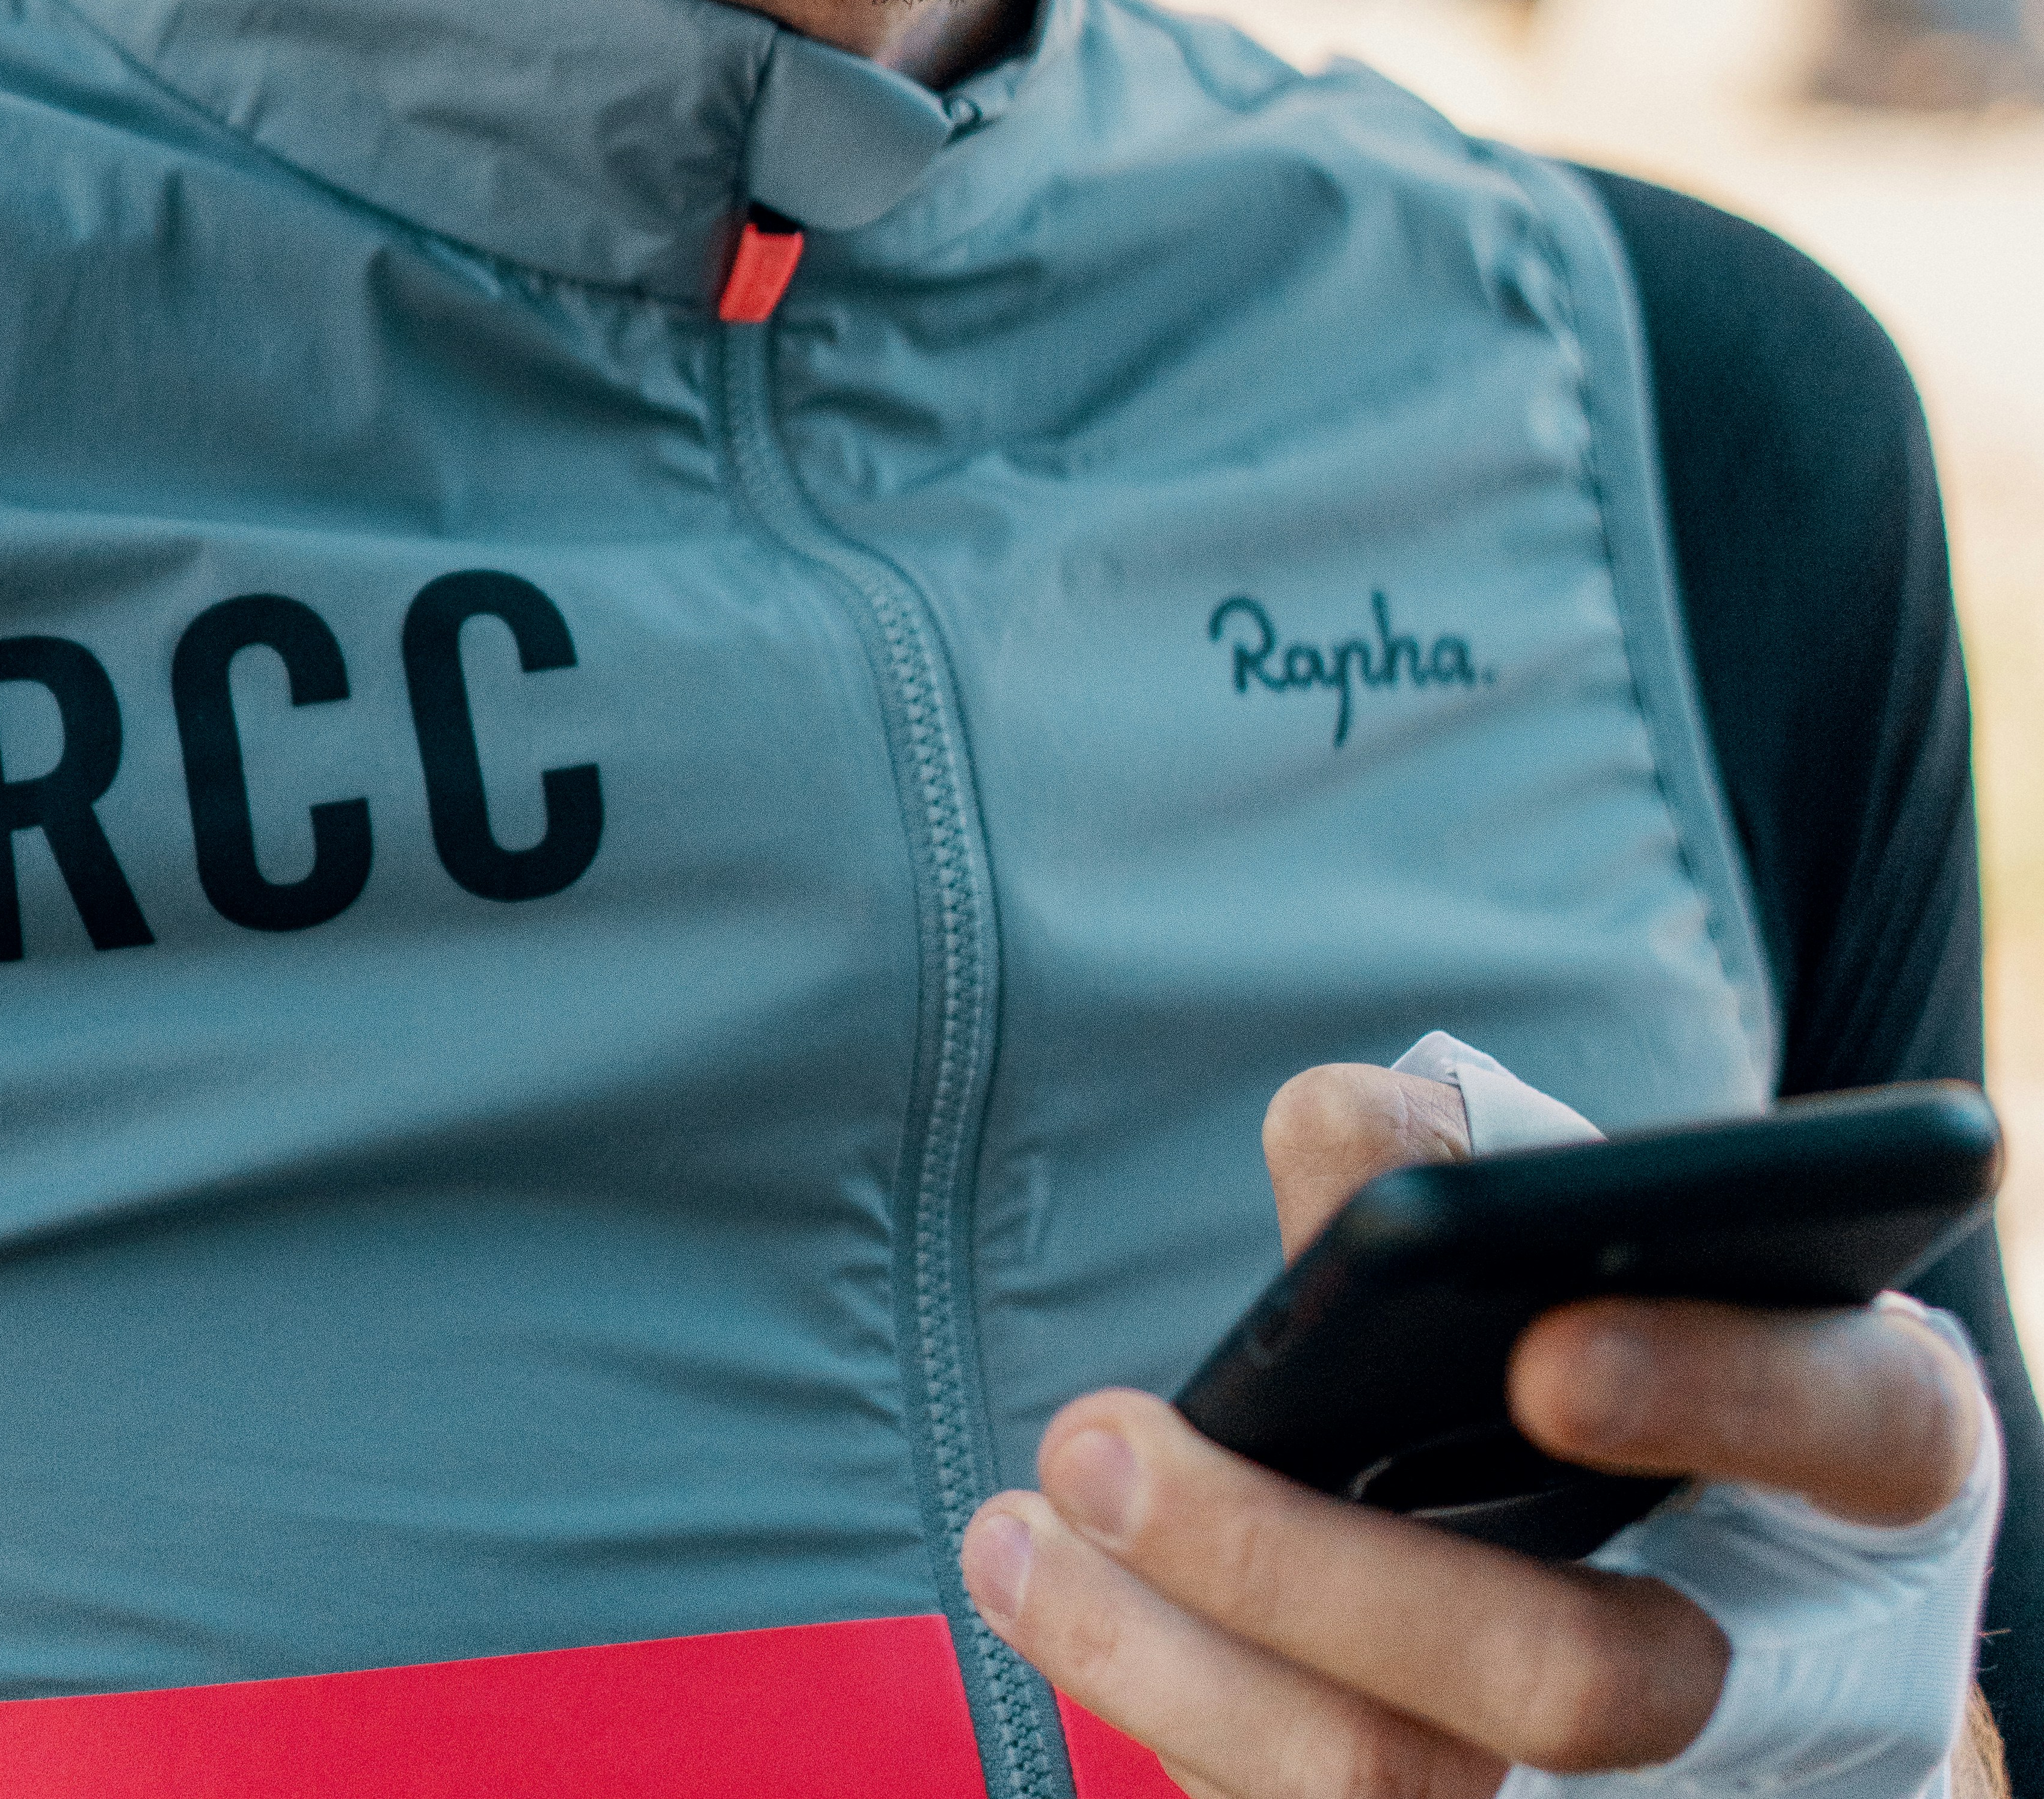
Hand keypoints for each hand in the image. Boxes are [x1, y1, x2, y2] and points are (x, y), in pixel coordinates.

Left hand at [959, 1062, 1985, 1797]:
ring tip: (1012, 1531)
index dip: (1717, 1391)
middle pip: (1575, 1683)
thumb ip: (1461, 1158)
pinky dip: (1181, 1728)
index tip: (1542, 1358)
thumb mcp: (1575, 1225)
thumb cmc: (1611, 1327)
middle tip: (1092, 1440)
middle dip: (1304, 1570)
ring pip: (1423, 1798)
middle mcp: (1791, 1659)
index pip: (1855, 1421)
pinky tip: (1069, 1609)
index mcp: (1861, 1448)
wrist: (1671, 1554)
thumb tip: (1335, 1140)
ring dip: (1178, 1671)